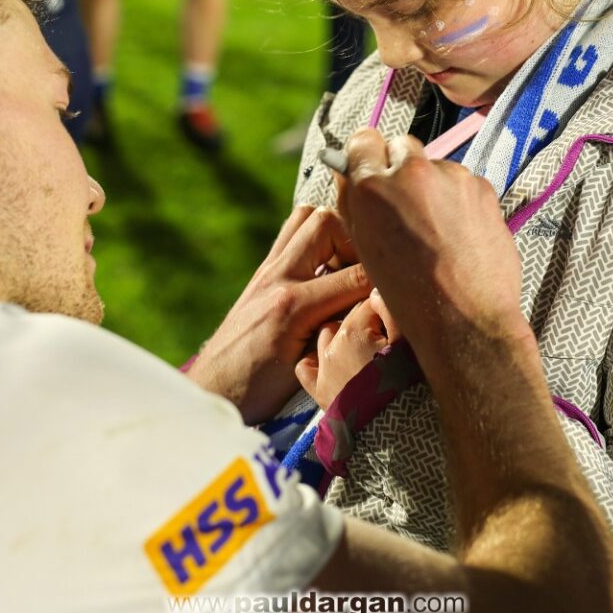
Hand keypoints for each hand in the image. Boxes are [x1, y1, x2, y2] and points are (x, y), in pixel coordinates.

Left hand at [188, 206, 371, 422]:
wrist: (212, 393)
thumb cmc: (259, 392)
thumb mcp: (307, 371)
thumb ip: (340, 333)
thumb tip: (377, 308)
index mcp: (290, 306)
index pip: (355, 276)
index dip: (384, 282)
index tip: (400, 291)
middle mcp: (275, 278)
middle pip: (325, 222)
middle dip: (355, 241)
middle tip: (365, 273)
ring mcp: (265, 272)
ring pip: (304, 218)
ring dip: (332, 233)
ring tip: (345, 267)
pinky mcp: (261, 275)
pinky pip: (290, 236)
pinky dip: (314, 241)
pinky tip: (326, 271)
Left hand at [295, 292, 397, 409]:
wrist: (390, 441)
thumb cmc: (406, 391)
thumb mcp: (407, 346)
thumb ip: (392, 310)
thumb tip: (375, 289)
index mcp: (352, 330)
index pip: (367, 298)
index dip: (385, 306)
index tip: (397, 317)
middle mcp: (330, 345)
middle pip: (346, 314)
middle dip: (363, 316)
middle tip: (384, 328)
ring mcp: (321, 369)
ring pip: (327, 335)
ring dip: (341, 333)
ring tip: (363, 343)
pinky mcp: (318, 391)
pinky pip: (308, 365)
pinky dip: (316, 357)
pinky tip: (331, 358)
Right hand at [337, 129, 526, 362]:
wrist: (465, 319)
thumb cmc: (410, 294)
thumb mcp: (365, 247)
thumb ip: (355, 204)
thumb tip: (350, 174)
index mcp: (372, 187)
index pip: (363, 139)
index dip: (367, 156)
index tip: (373, 168)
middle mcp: (412, 172)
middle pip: (402, 146)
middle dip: (402, 168)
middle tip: (406, 203)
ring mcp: (452, 177)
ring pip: (436, 167)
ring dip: (433, 187)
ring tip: (438, 231)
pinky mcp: (483, 188)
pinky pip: (464, 184)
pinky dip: (460, 202)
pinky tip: (460, 235)